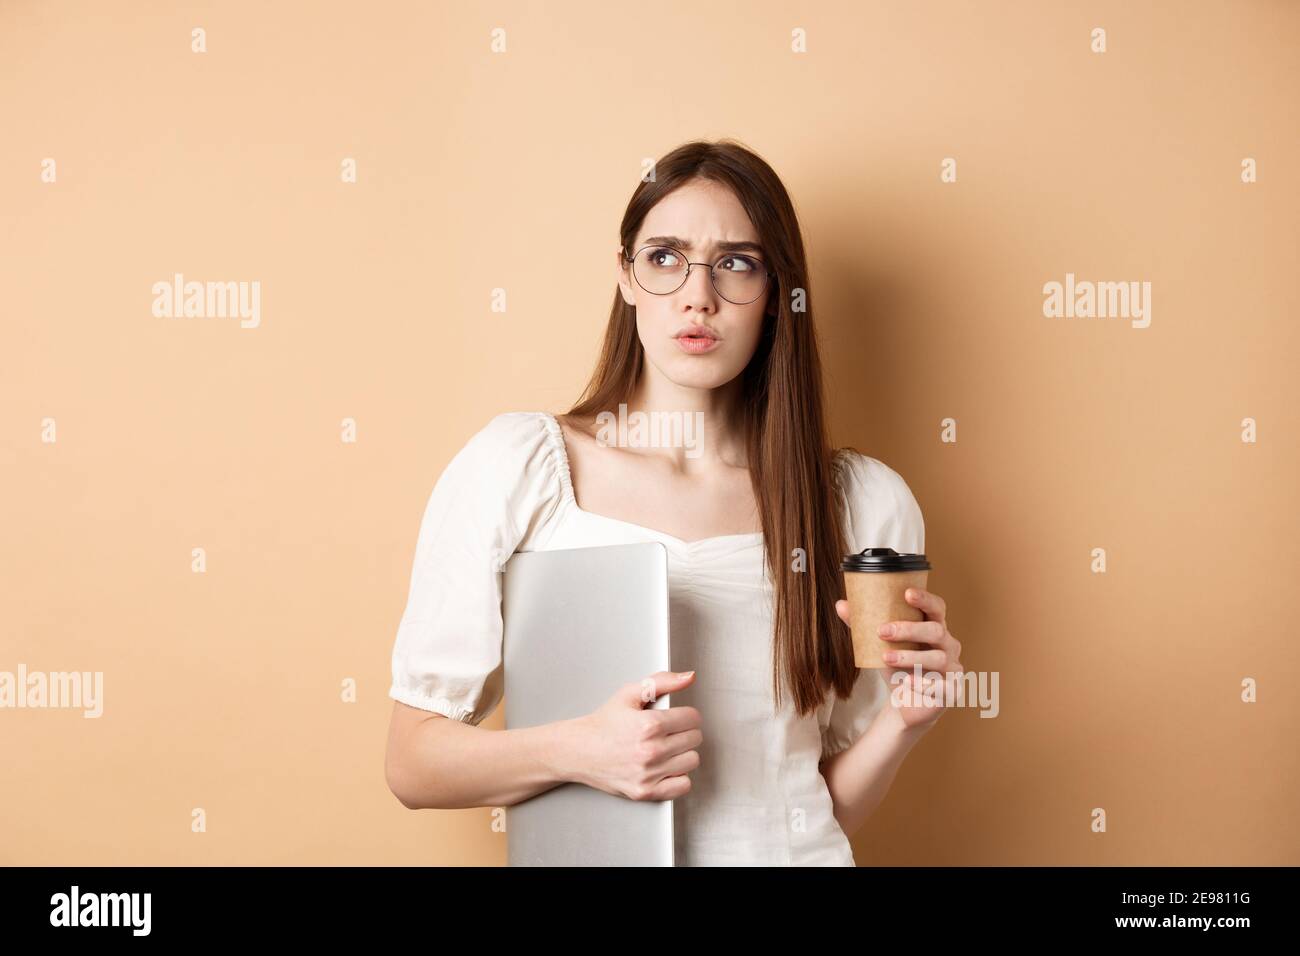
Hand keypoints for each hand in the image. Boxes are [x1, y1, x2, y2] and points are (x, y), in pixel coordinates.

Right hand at [570, 670, 701, 800]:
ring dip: (682, 753)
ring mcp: (649, 773)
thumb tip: (688, 678)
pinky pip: (683, 786)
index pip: (693, 718)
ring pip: (691, 760)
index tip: (677, 717)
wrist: (579, 751)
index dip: (686, 715)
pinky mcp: (646, 792)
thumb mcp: (629, 694)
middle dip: (684, 731)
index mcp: (649, 724)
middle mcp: (651, 750)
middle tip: (669, 731)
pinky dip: (678, 776)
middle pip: (694, 739)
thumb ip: (662, 682)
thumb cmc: (603, 724)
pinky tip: (666, 767)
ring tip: (666, 748)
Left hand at [835, 586, 962, 731]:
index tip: (907, 593)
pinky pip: (940, 685)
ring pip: (937, 658)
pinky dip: (921, 683)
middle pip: (936, 630)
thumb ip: (863, 626)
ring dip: (909, 657)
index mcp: (934, 628)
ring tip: (885, 658)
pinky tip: (906, 682)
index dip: (925, 599)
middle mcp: (949, 645)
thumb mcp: (879, 647)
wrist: (905, 703)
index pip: (937, 608)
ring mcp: (953, 668)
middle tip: (881, 631)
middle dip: (909, 629)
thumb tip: (840, 605)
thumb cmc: (897, 668)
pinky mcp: (952, 690)